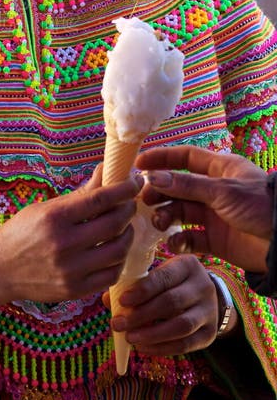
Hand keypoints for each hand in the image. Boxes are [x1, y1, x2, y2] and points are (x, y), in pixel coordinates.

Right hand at [0, 170, 142, 329]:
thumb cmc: (22, 232)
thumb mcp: (46, 208)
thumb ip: (80, 194)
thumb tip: (106, 170)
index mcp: (54, 217)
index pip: (100, 199)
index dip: (124, 189)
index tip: (135, 181)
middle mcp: (63, 244)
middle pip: (114, 224)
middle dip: (129, 209)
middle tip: (131, 203)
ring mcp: (70, 270)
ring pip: (118, 251)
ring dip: (127, 235)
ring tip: (124, 226)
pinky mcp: (75, 290)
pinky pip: (111, 275)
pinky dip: (118, 260)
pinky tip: (115, 250)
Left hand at [108, 255, 227, 355]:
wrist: (206, 298)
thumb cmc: (172, 283)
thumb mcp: (158, 276)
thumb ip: (134, 285)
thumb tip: (109, 300)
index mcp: (187, 265)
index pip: (164, 277)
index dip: (142, 290)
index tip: (121, 301)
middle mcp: (203, 286)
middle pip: (171, 302)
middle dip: (141, 315)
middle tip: (118, 324)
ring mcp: (209, 311)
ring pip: (181, 326)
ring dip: (152, 334)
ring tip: (130, 338)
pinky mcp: (210, 334)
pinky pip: (186, 345)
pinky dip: (162, 348)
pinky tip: (143, 347)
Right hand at [137, 146, 271, 271]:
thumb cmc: (260, 206)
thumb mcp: (222, 191)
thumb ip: (186, 186)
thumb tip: (154, 178)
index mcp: (220, 169)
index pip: (185, 158)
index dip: (162, 159)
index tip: (139, 165)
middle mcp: (214, 190)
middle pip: (178, 187)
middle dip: (160, 192)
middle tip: (145, 201)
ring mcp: (213, 215)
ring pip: (180, 212)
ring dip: (166, 216)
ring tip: (159, 223)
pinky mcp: (215, 240)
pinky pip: (190, 238)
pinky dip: (179, 240)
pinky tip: (174, 242)